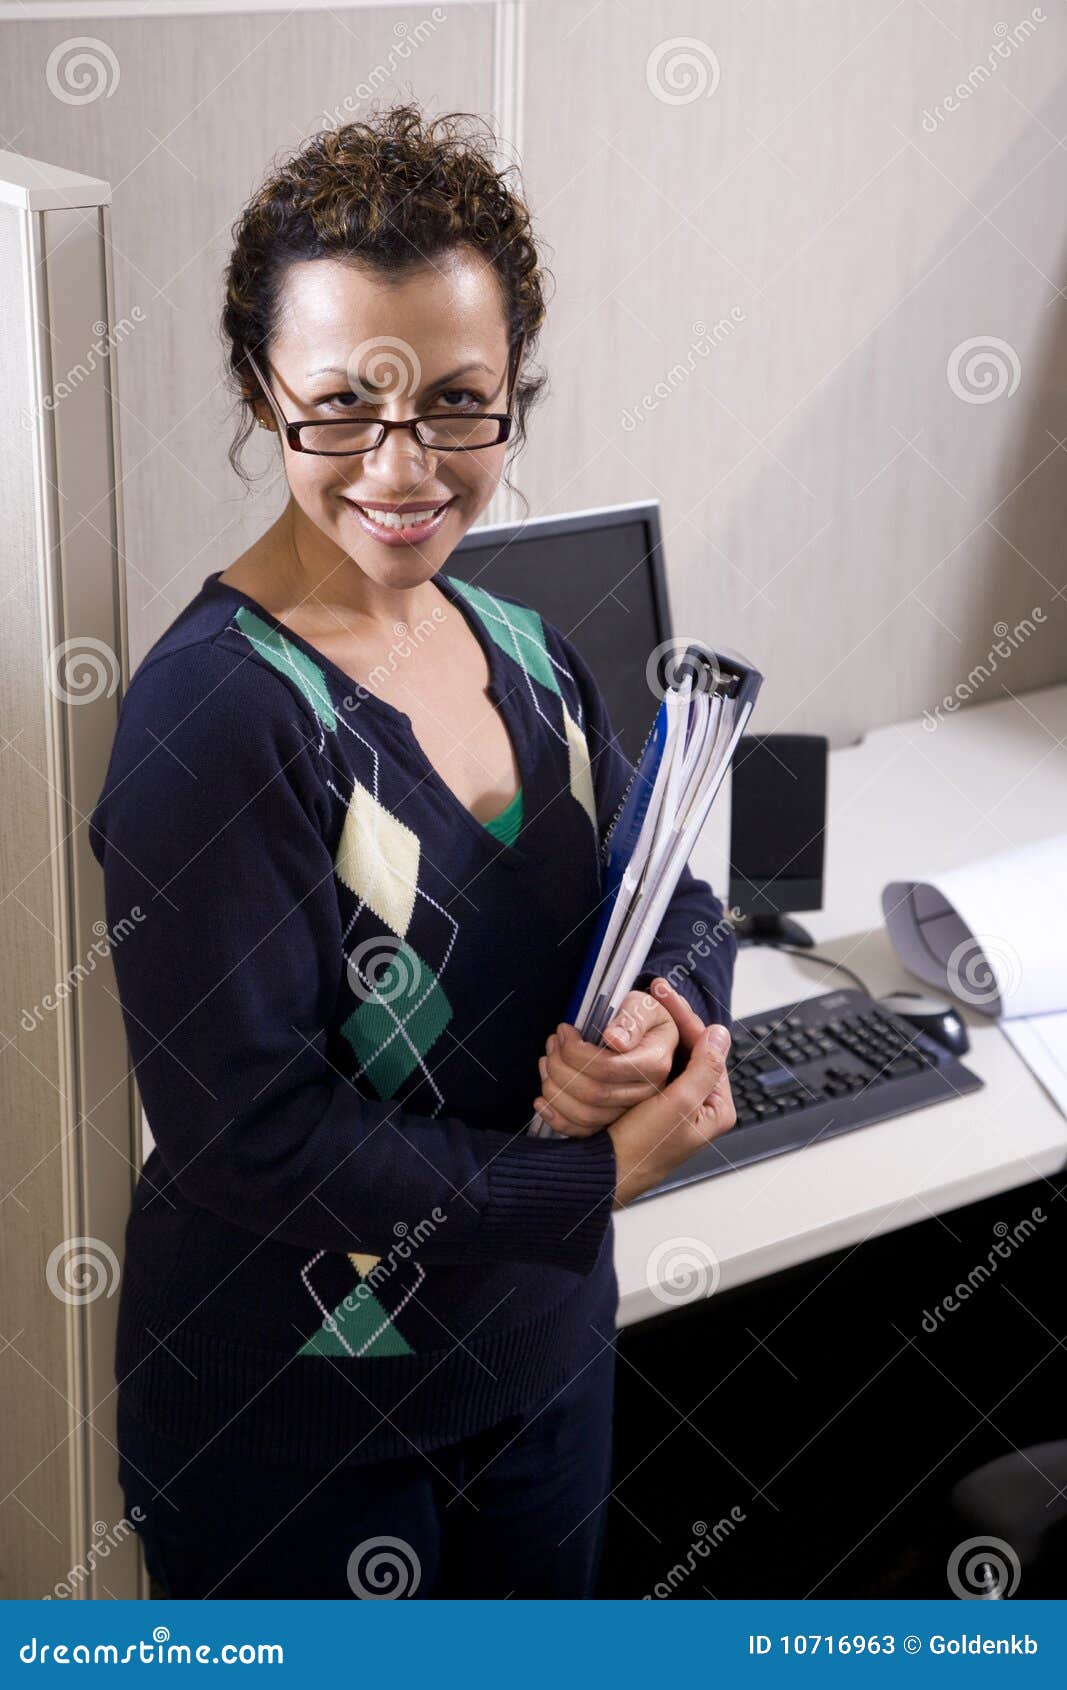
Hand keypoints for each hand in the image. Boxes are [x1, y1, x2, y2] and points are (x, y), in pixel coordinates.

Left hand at [532, 981, 681, 1136]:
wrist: (651, 1037)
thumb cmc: (643, 1019)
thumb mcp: (642, 1008)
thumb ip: (630, 1020)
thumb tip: (613, 1039)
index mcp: (654, 1064)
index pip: (606, 1068)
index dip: (575, 1052)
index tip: (563, 1031)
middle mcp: (645, 1094)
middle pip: (592, 1093)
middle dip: (560, 1067)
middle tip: (552, 1044)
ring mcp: (629, 1112)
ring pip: (585, 1115)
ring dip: (555, 1089)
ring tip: (546, 1061)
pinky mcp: (613, 1122)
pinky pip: (583, 1131)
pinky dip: (556, 1119)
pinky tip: (541, 1101)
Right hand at [607, 988, 736, 1205]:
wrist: (603, 1174)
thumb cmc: (641, 1149)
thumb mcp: (678, 1106)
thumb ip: (704, 1069)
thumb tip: (721, 1033)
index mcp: (715, 1105)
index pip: (706, 1047)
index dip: (684, 1016)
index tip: (662, 994)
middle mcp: (699, 1103)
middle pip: (688, 1047)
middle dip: (668, 1020)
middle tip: (650, 992)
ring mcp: (675, 1103)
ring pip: (667, 1055)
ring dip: (651, 1032)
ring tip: (638, 1007)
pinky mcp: (652, 1105)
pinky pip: (649, 1068)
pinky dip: (638, 1049)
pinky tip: (625, 1034)